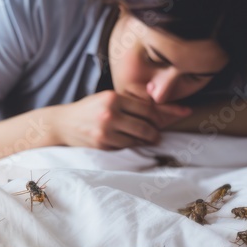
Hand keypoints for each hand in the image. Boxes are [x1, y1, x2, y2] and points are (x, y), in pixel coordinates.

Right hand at [50, 90, 191, 149]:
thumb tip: (161, 109)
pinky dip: (132, 146)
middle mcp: (110, 114)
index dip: (166, 113)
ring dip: (145, 141)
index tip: (184, 113)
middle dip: (155, 132)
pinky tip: (129, 142)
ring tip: (146, 139)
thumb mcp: (107, 99)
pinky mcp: (102, 145)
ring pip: (137, 140)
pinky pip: (126, 148)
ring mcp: (105, 131)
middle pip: (146, 126)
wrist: (62, 124)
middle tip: (156, 135)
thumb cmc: (89, 110)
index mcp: (113, 98)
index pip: (147, 108)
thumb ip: (130, 102)